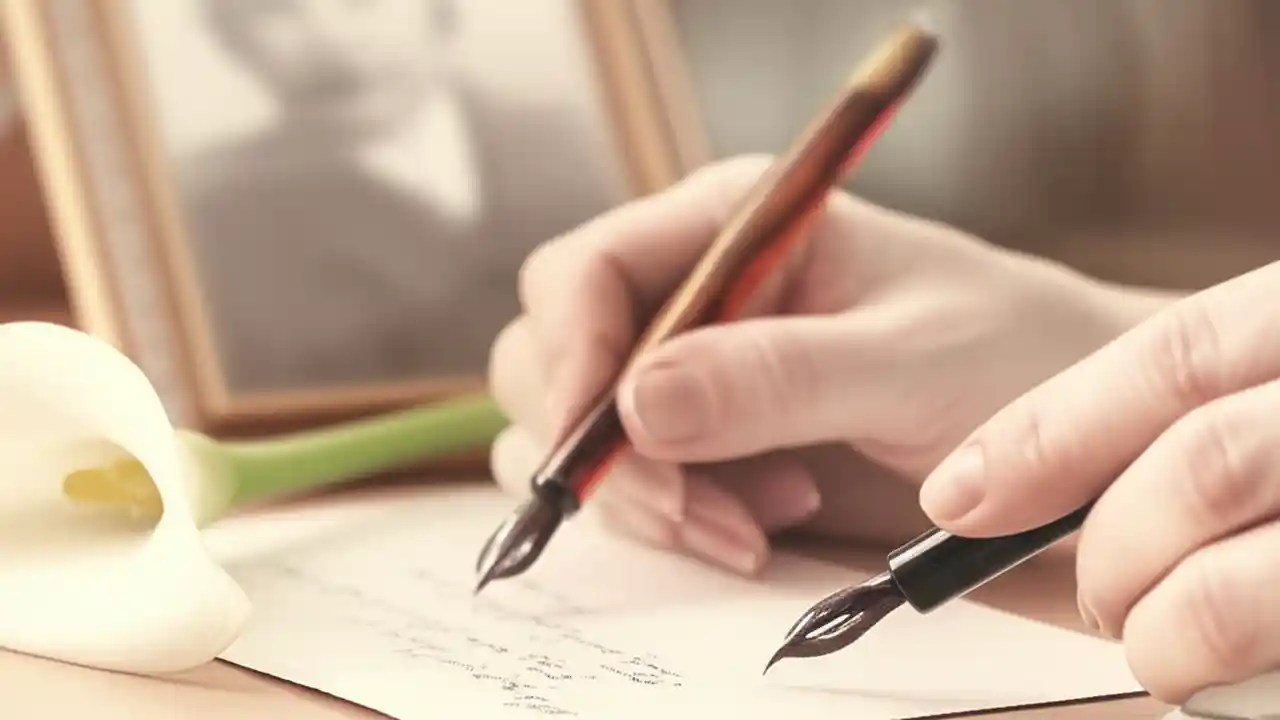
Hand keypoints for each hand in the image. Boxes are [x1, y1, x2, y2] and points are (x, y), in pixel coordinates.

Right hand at [489, 155, 1164, 574]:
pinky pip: (636, 489)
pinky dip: (675, 523)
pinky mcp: (711, 447)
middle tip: (690, 506)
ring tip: (755, 524)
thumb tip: (638, 402)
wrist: (1069, 437)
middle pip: (556, 353)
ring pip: (584, 434)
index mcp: (734, 227)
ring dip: (645, 496)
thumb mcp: (910, 362)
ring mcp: (696, 374)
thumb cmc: (1014, 361)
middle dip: (602, 445)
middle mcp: (697, 294)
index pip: (590, 269)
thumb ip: (779, 376)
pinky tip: (765, 528)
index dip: (573, 352)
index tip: (605, 440)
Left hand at [918, 261, 1279, 703]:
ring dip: (1161, 636)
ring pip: (1227, 592)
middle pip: (1200, 464)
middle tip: (1100, 594)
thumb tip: (998, 489)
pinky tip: (1230, 675)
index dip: (1049, 428)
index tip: (957, 494)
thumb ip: (1202, 427)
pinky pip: (1277, 671)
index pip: (1180, 355)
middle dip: (1111, 547)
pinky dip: (1231, 685)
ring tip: (1163, 647)